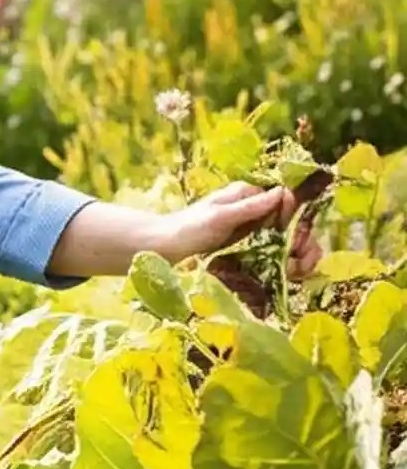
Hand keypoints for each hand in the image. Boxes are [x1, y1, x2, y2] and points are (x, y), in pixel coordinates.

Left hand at [158, 181, 323, 279]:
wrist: (163, 248)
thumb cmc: (188, 228)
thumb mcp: (220, 216)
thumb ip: (251, 206)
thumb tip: (284, 192)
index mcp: (249, 195)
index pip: (288, 204)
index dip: (299, 222)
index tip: (298, 242)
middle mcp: (255, 212)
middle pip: (293, 226)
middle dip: (303, 244)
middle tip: (300, 265)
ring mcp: (252, 232)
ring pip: (288, 243)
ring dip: (299, 257)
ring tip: (295, 273)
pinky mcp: (248, 251)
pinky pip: (275, 257)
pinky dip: (285, 266)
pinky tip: (288, 276)